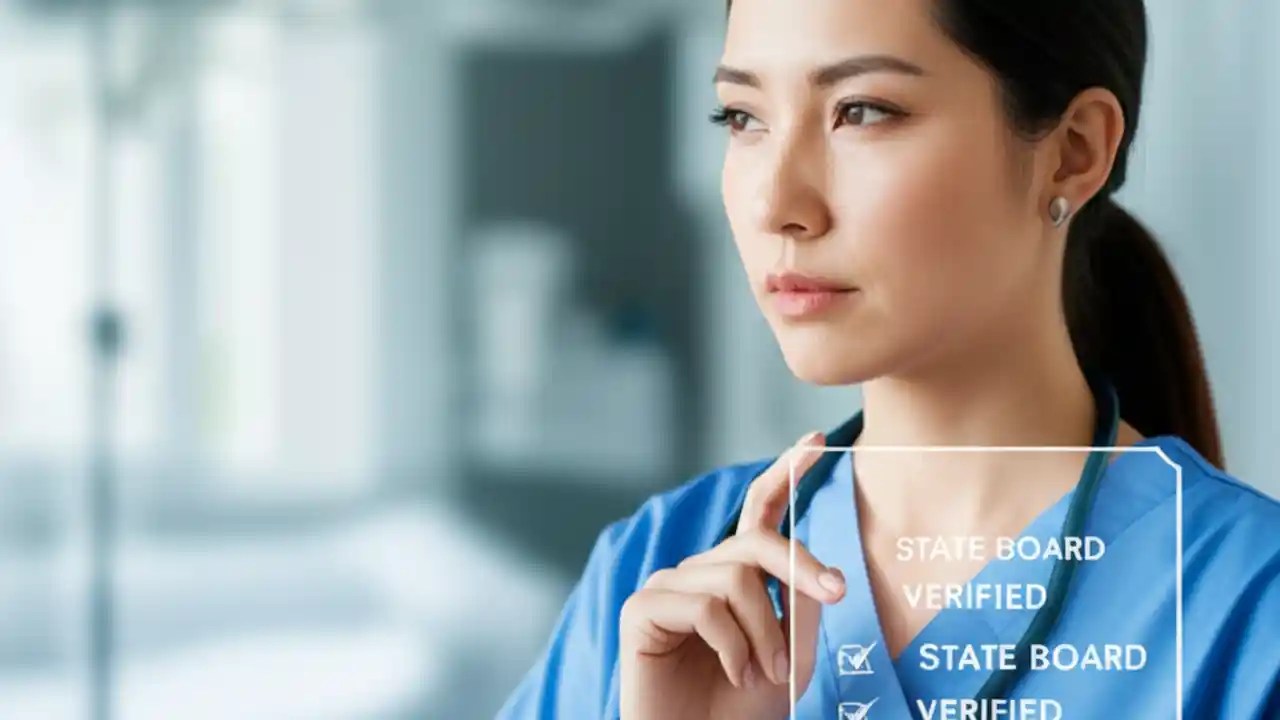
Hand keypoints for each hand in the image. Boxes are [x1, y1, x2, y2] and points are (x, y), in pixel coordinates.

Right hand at [619, 432, 846, 719]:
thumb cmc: (743, 708)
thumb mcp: (792, 653)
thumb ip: (799, 605)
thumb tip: (816, 569)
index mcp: (732, 574)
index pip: (757, 512)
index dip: (782, 474)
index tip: (813, 442)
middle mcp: (697, 570)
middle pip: (755, 541)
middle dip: (801, 565)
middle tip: (838, 595)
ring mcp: (667, 586)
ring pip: (736, 578)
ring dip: (766, 633)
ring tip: (766, 674)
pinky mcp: (642, 609)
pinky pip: (704, 607)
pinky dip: (733, 646)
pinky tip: (733, 673)